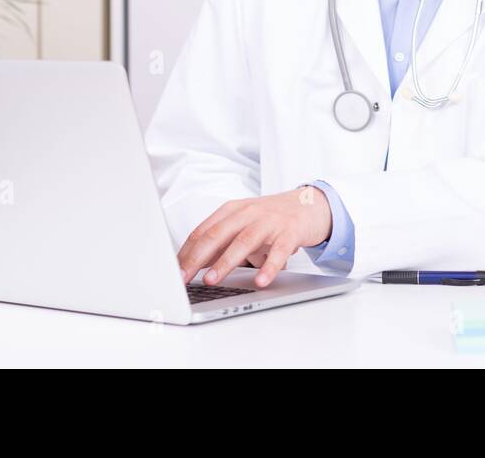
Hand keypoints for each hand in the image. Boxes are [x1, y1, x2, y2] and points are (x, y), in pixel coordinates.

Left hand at [178, 185, 332, 287]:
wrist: (310, 204)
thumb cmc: (271, 217)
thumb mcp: (243, 222)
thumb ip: (222, 240)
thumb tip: (194, 264)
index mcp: (232, 210)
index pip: (202, 231)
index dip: (186, 251)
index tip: (174, 271)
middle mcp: (248, 213)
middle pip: (217, 235)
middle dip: (197, 258)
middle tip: (184, 277)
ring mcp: (269, 222)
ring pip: (243, 242)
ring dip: (225, 263)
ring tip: (211, 280)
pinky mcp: (289, 232)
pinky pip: (278, 251)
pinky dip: (268, 267)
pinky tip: (260, 281)